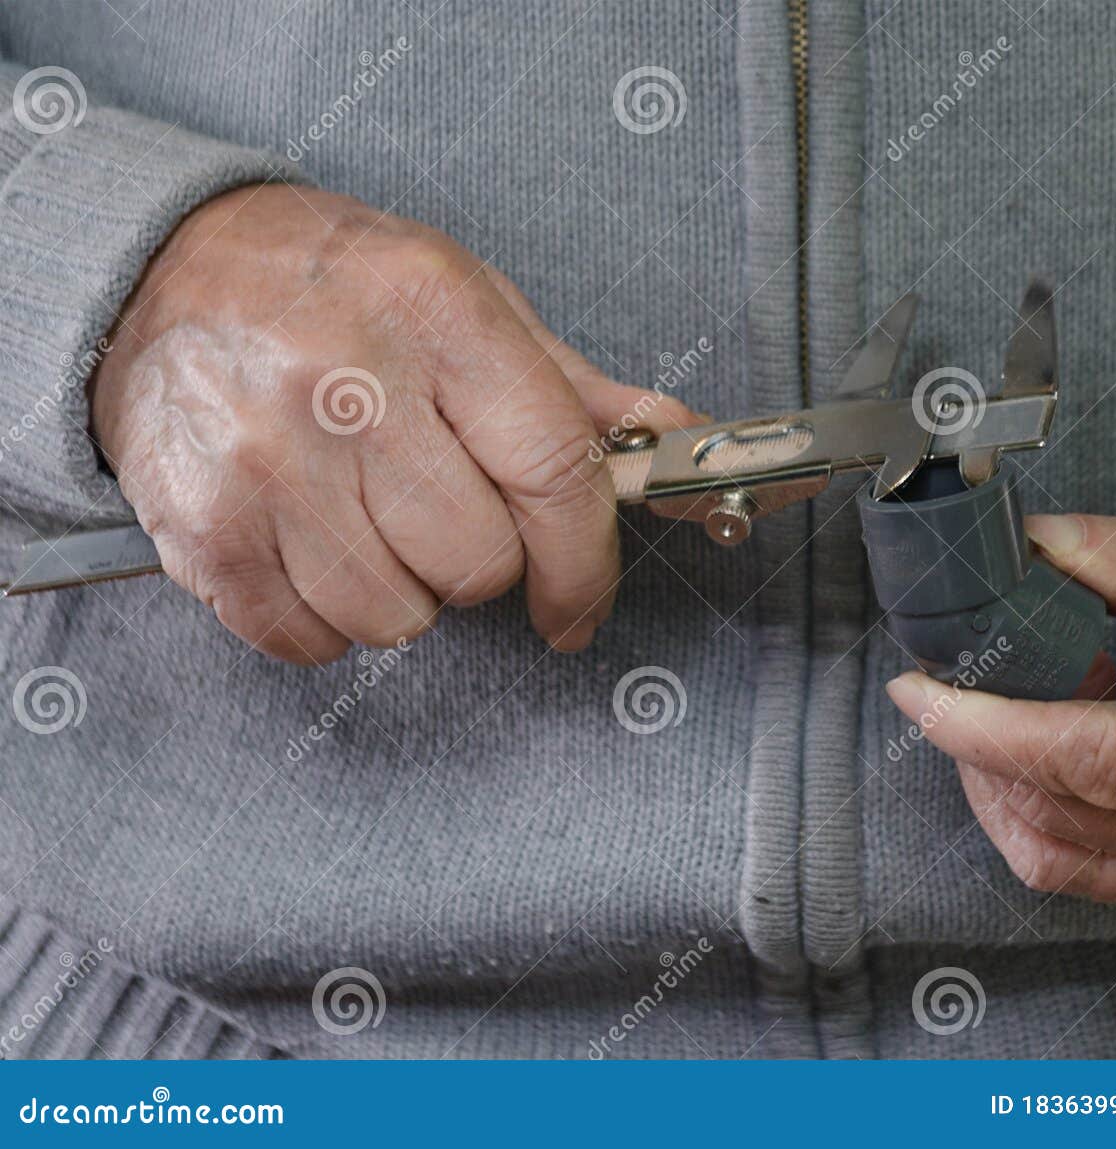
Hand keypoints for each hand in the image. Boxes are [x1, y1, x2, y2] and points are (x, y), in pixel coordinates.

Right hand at [91, 184, 696, 663]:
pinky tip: (311, 546)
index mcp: (439, 313)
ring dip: (402, 591)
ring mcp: (265, 458)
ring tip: (366, 516)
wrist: (166, 270)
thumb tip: (680, 444)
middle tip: (439, 508)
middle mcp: (349, 384)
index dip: (586, 563)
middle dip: (481, 560)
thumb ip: (577, 392)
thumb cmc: (341, 291)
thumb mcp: (473, 304)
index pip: (555, 472)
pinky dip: (324, 619)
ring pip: (397, 616)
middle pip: (479, 563)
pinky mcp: (201, 526)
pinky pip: (307, 640)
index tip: (580, 604)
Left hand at [885, 514, 1115, 902]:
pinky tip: (1051, 755)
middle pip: (1062, 813)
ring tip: (1012, 711)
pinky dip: (1047, 819)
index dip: (988, 730)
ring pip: (1066, 857)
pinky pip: (1100, 871)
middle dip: (980, 750)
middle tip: (959, 680)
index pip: (1088, 761)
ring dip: (1005, 790)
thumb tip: (1036, 542)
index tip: (924, 693)